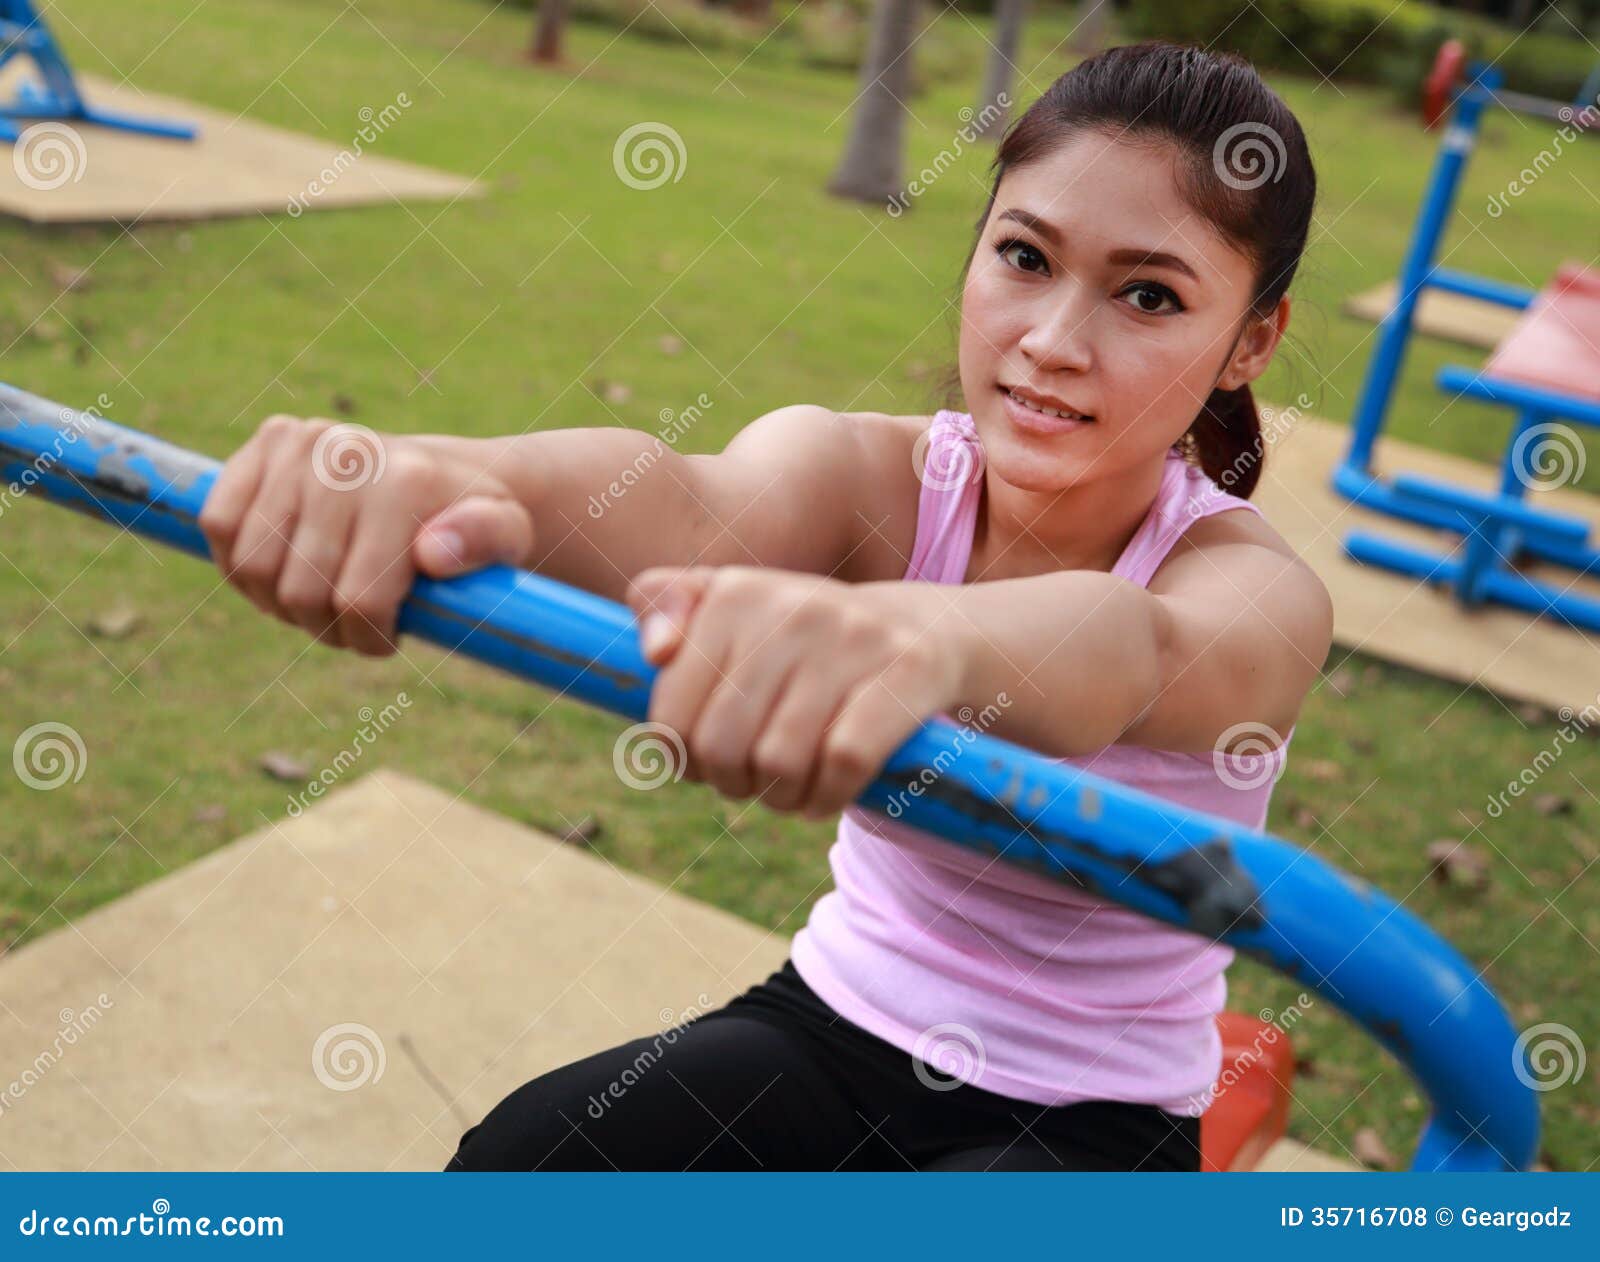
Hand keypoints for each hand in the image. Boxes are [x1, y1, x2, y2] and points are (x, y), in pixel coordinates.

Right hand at [199, 415, 533, 654]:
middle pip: (299, 592)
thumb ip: (487, 543)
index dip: (368, 639)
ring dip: (277, 602)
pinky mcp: (269, 441)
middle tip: (351, 621)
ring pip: (250, 565)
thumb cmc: (474, 521)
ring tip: (318, 597)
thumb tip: (434, 553)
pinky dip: (237, 562)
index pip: (359, 601)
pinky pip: (216, 522)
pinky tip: (279, 569)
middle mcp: (348, 455)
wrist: (444, 475)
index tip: (389, 637)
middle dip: (324, 627)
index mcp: (406, 485)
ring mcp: (303, 442)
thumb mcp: (507, 536)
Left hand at [623, 566, 968, 817]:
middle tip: (753, 779)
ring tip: (792, 788)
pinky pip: (845, 761)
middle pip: (722, 746)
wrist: (919, 629)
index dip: (683, 761)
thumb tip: (656, 653)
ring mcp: (851, 636)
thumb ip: (664, 605)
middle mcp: (790, 606)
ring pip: (780, 761)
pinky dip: (830, 795)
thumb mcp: (728, 610)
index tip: (706, 761)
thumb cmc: (799, 641)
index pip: (672, 716)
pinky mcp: (906, 670)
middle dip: (731, 782)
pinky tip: (828, 793)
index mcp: (734, 593)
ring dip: (782, 797)